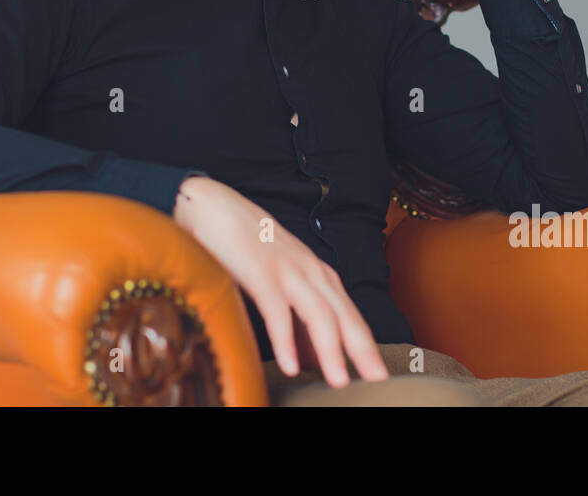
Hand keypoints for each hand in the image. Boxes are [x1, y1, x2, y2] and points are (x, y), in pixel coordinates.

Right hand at [173, 175, 388, 387]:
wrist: (208, 205)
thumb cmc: (241, 243)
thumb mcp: (276, 276)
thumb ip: (294, 311)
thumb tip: (308, 356)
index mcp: (315, 271)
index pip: (349, 312)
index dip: (365, 342)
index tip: (378, 371)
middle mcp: (308, 270)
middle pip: (344, 314)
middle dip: (363, 350)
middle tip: (379, 380)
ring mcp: (285, 270)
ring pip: (318, 314)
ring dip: (331, 351)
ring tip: (340, 382)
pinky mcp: (259, 272)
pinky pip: (277, 311)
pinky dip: (286, 340)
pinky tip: (290, 366)